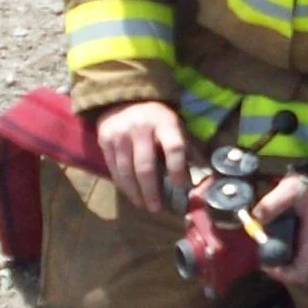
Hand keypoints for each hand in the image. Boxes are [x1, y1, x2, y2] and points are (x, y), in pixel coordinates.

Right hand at [95, 100, 187, 214]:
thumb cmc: (157, 118)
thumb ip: (187, 148)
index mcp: (164, 122)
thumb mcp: (175, 126)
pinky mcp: (104, 140)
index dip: (178, 169)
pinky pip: (113, 168)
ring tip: (143, 205)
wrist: (124, 98)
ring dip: (135, 192)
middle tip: (157, 208)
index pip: (174, 148)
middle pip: (146, 166)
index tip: (181, 186)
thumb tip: (202, 176)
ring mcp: (119, 134)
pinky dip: (122, 184)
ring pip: (126, 171)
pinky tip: (130, 193)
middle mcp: (140, 128)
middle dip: (151, 191)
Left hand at [249, 173, 307, 287]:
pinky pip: (297, 243)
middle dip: (275, 261)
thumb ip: (270, 205)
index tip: (265, 261)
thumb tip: (255, 219)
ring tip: (265, 235)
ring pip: (296, 256)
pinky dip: (284, 239)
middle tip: (261, 247)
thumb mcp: (289, 191)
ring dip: (279, 250)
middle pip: (296, 268)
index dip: (281, 274)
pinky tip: (275, 224)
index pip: (300, 274)